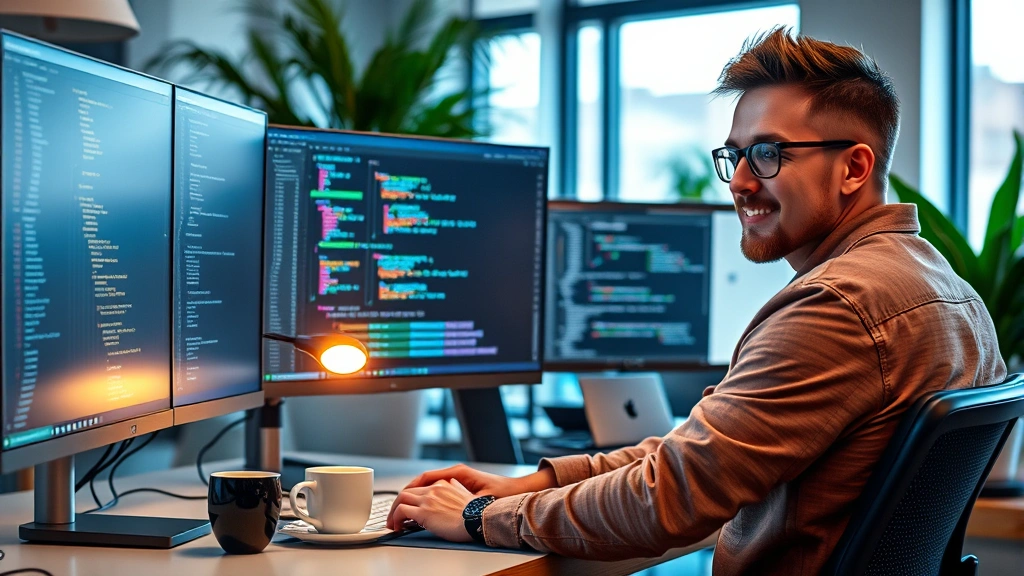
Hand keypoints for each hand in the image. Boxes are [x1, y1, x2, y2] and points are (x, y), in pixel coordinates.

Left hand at [386, 478, 474, 541]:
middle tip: (394, 516)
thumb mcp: (466, 495)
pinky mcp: (423, 512)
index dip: (410, 498)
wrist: (479, 520)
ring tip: (392, 523)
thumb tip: (453, 485)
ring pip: (400, 499)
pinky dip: (395, 519)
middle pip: (407, 492)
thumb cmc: (475, 513)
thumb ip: (457, 489)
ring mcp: (427, 500)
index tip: (407, 508)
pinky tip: (397, 527)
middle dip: (397, 504)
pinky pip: (401, 511)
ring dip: (393, 511)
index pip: (419, 488)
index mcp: (443, 485)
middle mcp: (433, 490)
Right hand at [400, 463, 555, 497]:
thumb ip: (458, 500)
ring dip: (415, 497)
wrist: (518, 491)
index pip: (424, 477)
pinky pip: (436, 490)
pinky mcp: (460, 486)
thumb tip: (439, 505)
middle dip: (407, 495)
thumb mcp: (478, 499)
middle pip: (422, 482)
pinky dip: (425, 498)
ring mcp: (456, 479)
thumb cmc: (502, 494)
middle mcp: (454, 474)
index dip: (408, 490)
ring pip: (428, 486)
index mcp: (457, 473)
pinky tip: (421, 510)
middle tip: (395, 510)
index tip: (398, 501)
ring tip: (403, 511)